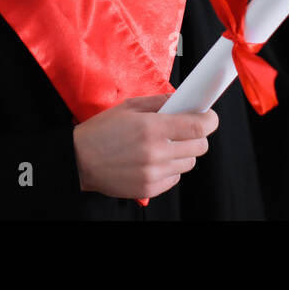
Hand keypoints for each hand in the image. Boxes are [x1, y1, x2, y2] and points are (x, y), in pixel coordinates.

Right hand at [72, 94, 217, 198]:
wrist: (78, 161)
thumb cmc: (101, 132)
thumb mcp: (129, 107)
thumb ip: (160, 102)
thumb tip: (183, 100)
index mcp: (152, 128)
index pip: (198, 126)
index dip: (209, 120)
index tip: (208, 117)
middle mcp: (156, 152)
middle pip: (200, 146)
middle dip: (197, 135)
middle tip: (185, 129)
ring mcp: (153, 173)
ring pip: (189, 163)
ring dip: (183, 153)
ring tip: (165, 145)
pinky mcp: (149, 189)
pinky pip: (175, 178)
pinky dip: (171, 168)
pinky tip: (154, 160)